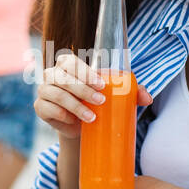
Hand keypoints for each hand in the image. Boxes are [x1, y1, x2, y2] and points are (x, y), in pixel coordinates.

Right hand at [33, 52, 151, 139]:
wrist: (82, 126)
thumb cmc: (97, 102)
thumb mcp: (114, 95)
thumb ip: (132, 92)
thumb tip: (148, 98)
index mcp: (68, 65)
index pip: (71, 62)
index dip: (85, 72)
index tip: (102, 85)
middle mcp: (52, 74)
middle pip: (63, 77)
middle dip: (82, 89)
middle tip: (100, 102)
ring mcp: (44, 90)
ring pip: (56, 93)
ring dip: (75, 105)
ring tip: (92, 118)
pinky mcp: (40, 107)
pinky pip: (46, 108)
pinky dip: (61, 114)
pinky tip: (73, 121)